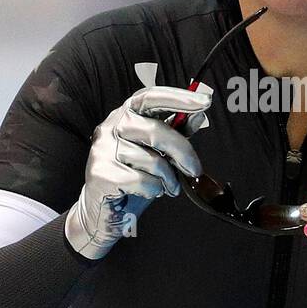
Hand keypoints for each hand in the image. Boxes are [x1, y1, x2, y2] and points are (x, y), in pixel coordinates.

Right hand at [65, 82, 211, 259]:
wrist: (103, 210)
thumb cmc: (133, 176)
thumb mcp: (158, 152)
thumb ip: (175, 132)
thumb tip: (198, 115)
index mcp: (126, 115)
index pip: (151, 97)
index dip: (178, 97)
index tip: (205, 100)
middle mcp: (111, 127)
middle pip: (157, 131)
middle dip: (183, 152)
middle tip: (194, 170)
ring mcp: (103, 149)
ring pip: (153, 161)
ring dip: (168, 178)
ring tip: (167, 186)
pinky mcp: (101, 173)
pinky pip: (143, 181)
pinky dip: (154, 190)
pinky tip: (148, 192)